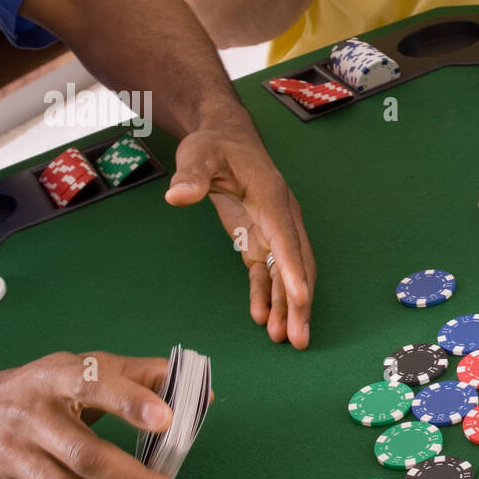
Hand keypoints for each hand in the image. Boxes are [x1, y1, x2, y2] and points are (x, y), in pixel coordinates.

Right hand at [0, 352, 189, 478]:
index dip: (130, 400)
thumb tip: (200, 393)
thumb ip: (141, 376)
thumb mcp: (82, 367)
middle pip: (85, 454)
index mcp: (55, 378)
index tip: (167, 419)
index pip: (92, 382)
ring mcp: (12, 457)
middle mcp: (30, 417)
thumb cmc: (39, 389)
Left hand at [166, 112, 316, 348]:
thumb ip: (191, 176)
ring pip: (287, 274)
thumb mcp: (199, 154)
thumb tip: (177, 196)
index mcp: (272, 198)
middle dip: (299, 302)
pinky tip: (262, 319)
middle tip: (299, 337)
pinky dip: (267, 296)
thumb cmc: (216, 145)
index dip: (294, 269)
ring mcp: (274, 231)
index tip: (301, 298)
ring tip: (285, 339)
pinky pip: (267, 273)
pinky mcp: (260, 240)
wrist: (228, 139)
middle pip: (297, 264)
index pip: (286, 238)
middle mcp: (281, 218)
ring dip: (287, 307)